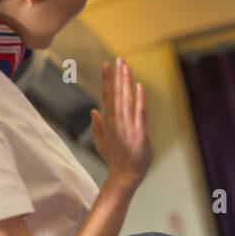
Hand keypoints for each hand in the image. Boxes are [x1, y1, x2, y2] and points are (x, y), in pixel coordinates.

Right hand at [90, 58, 149, 187]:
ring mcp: (128, 127)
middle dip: (118, 76)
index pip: (106, 96)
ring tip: (126, 66)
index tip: (106, 65)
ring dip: (127, 82)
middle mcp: (116, 122)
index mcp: (108, 123)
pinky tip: (140, 86)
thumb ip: (98, 126)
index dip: (107, 80)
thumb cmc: (114, 160)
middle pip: (117, 94)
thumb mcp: (102, 143)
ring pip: (127, 100)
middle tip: (118, 58)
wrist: (125, 177)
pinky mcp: (140, 134)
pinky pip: (140, 113)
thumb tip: (94, 110)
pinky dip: (140, 99)